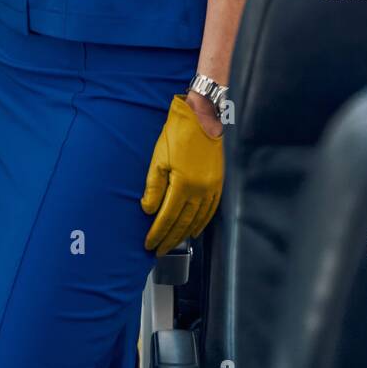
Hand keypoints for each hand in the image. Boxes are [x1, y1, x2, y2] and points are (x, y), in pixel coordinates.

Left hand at [141, 94, 224, 255]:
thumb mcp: (159, 158)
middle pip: (183, 222)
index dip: (157, 233)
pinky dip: (202, 223)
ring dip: (184, 234)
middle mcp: (200, 190)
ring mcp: (211, 187)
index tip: (149, 244)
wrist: (201, 117)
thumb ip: (154, 187)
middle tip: (159, 251)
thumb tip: (148, 210)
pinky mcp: (218, 182)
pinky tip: (196, 230)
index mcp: (183, 184)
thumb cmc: (177, 134)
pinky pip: (211, 210)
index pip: (167, 217)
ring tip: (173, 245)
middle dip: (169, 239)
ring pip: (197, 219)